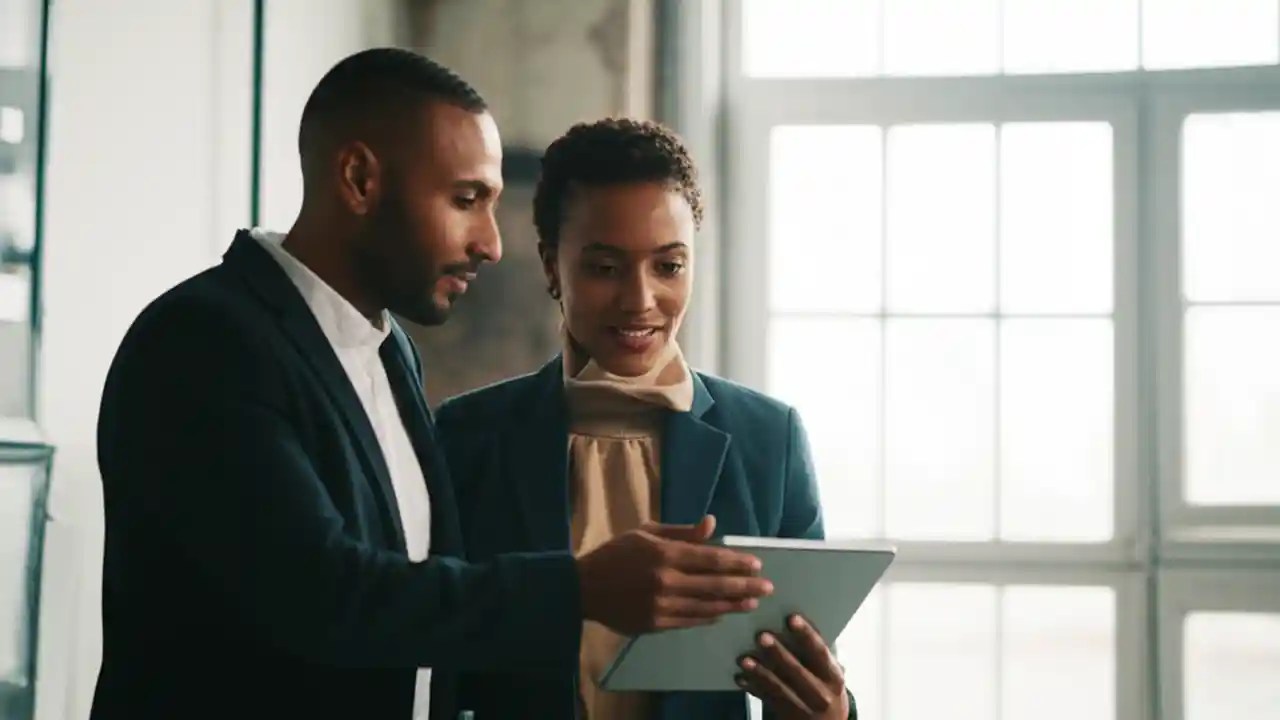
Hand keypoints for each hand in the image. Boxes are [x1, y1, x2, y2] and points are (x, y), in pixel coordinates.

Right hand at [576, 515, 773, 634]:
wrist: (583, 588)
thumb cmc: (616, 554)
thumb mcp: (646, 533)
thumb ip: (681, 532)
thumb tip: (711, 525)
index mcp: (665, 554)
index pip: (712, 559)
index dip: (738, 562)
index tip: (757, 565)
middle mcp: (667, 581)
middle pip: (716, 585)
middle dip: (746, 586)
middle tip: (767, 588)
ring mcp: (662, 606)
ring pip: (708, 606)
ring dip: (733, 604)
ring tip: (751, 603)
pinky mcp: (656, 624)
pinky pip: (691, 621)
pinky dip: (709, 617)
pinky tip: (722, 613)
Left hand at [736, 614, 848, 719]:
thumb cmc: (825, 685)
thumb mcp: (828, 671)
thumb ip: (815, 652)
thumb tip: (791, 620)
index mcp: (833, 676)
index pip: (820, 652)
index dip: (807, 635)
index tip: (792, 618)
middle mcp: (821, 693)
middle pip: (797, 671)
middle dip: (778, 653)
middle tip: (762, 636)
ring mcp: (804, 707)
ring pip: (779, 688)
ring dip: (760, 673)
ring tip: (744, 659)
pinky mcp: (787, 715)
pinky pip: (768, 700)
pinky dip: (753, 688)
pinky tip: (740, 677)